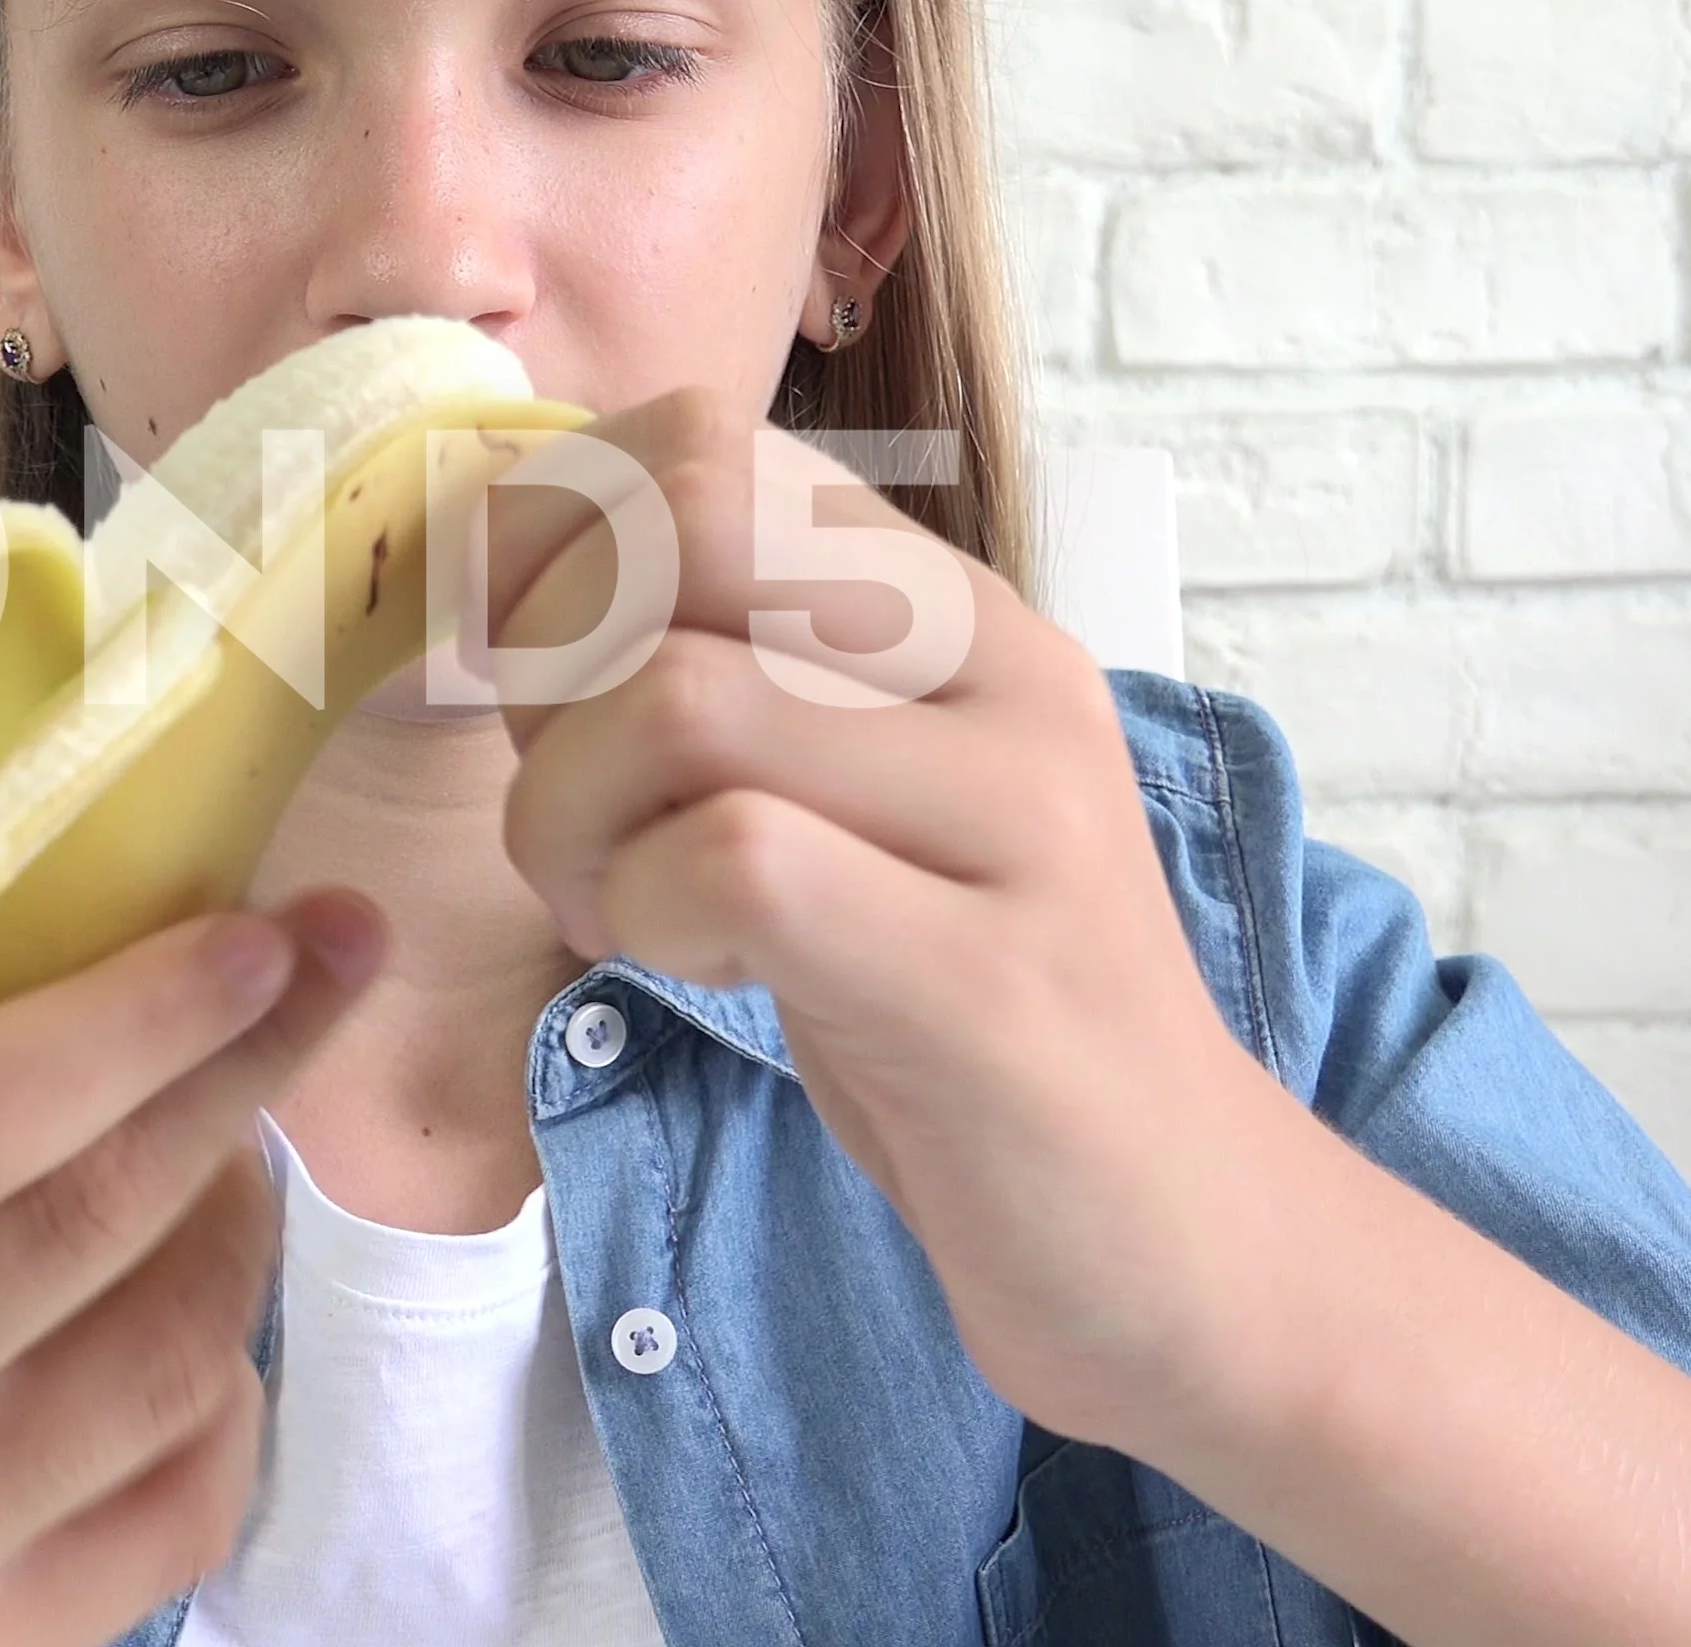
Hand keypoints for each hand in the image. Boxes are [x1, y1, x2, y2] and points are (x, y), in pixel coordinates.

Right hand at [0, 892, 384, 1646]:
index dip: (142, 1018)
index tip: (255, 926)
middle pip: (111, 1231)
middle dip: (250, 1071)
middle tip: (331, 963)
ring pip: (179, 1371)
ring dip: (240, 1227)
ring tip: (229, 1137)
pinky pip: (179, 1522)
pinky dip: (224, 1402)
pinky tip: (193, 1319)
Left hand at [478, 387, 1313, 1456]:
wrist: (1181, 1245)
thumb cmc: (963, 1023)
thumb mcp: (846, 810)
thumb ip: (732, 682)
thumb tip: (509, 582)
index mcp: (964, 618)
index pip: (706, 446)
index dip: (552, 537)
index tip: (530, 673)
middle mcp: (1005, 681)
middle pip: (689, 519)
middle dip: (548, 654)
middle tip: (567, 796)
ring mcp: (1017, 824)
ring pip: (681, 697)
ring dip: (570, 811)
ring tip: (611, 903)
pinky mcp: (992, 984)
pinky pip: (738, 861)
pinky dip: (646, 913)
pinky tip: (683, 965)